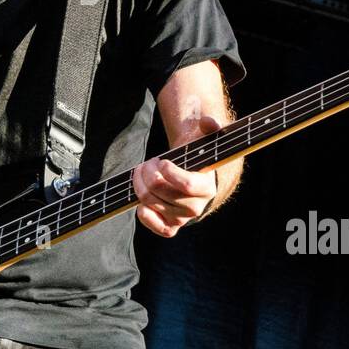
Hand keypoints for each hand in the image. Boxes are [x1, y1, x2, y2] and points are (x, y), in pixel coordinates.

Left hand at [132, 114, 222, 237]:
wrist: (191, 174)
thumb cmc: (196, 155)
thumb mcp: (204, 139)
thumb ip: (209, 127)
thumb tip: (209, 122)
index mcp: (207, 187)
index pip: (186, 184)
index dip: (169, 171)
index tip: (161, 161)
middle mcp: (195, 207)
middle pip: (160, 191)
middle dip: (147, 172)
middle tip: (148, 162)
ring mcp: (182, 218)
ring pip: (150, 202)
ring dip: (139, 183)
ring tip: (143, 172)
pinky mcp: (170, 226)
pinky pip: (154, 226)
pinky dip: (143, 214)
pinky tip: (141, 199)